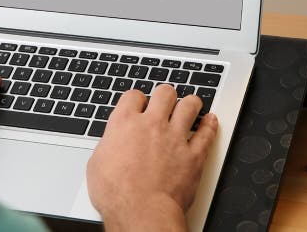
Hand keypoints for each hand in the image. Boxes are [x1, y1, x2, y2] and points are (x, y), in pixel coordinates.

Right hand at [87, 84, 218, 231]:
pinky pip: (207, 132)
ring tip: (190, 105)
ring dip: (190, 104)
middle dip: (165, 95)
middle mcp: (151, 124)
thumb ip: (108, 145)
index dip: (137, 99)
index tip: (139, 104)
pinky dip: (210, 125)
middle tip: (165, 101)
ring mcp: (175, 137)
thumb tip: (111, 145)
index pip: (133, 95)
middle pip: (164, 93)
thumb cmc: (116, 194)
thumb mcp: (97, 164)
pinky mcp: (193, 154)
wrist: (141, 212)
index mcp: (124, 124)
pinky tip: (210, 121)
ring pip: (189, 106)